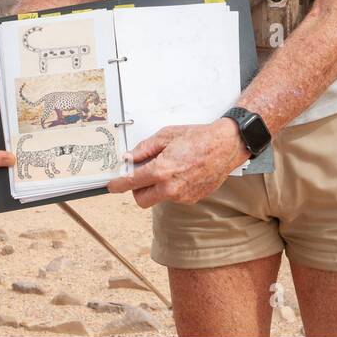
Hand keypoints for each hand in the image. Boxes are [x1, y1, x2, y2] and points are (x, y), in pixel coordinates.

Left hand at [106, 120, 248, 207]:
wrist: (225, 146)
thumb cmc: (198, 138)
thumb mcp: (166, 136)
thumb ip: (144, 149)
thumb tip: (129, 158)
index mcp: (162, 170)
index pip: (131, 183)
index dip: (118, 185)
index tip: (111, 186)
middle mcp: (171, 188)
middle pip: (141, 200)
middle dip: (137, 190)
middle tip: (141, 175)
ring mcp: (182, 196)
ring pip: (158, 198)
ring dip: (156, 188)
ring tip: (169, 168)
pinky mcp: (192, 199)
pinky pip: (174, 197)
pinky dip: (171, 188)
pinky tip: (181, 173)